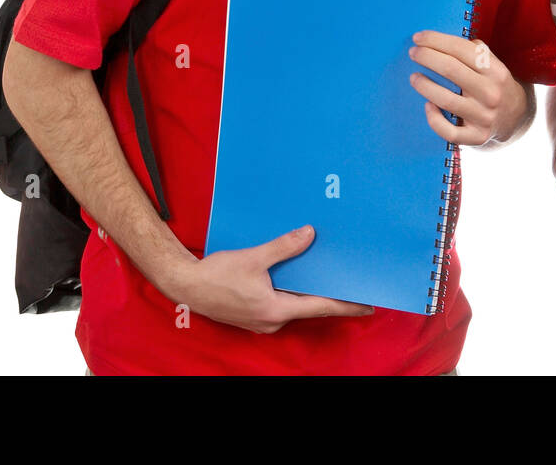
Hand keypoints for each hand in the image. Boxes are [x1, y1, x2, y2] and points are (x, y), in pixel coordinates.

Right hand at [165, 226, 373, 333]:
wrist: (186, 285)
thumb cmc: (217, 275)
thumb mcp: (253, 258)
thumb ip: (283, 247)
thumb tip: (310, 234)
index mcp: (275, 310)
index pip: (320, 307)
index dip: (346, 305)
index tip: (369, 306)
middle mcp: (272, 320)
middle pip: (310, 307)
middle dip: (332, 296)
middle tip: (355, 286)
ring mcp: (262, 319)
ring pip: (296, 304)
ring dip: (312, 291)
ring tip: (332, 278)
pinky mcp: (254, 313)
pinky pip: (282, 302)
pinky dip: (295, 290)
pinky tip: (300, 276)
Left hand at [409, 30, 528, 146]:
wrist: (516, 118)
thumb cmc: (495, 85)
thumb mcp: (494, 64)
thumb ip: (475, 51)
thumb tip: (442, 41)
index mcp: (496, 71)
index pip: (462, 50)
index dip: (437, 40)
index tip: (419, 37)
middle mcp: (491, 93)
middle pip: (451, 70)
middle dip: (427, 57)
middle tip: (413, 52)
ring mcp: (484, 117)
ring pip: (446, 100)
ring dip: (425, 86)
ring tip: (414, 77)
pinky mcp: (477, 137)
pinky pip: (450, 132)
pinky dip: (435, 119)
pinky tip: (428, 106)